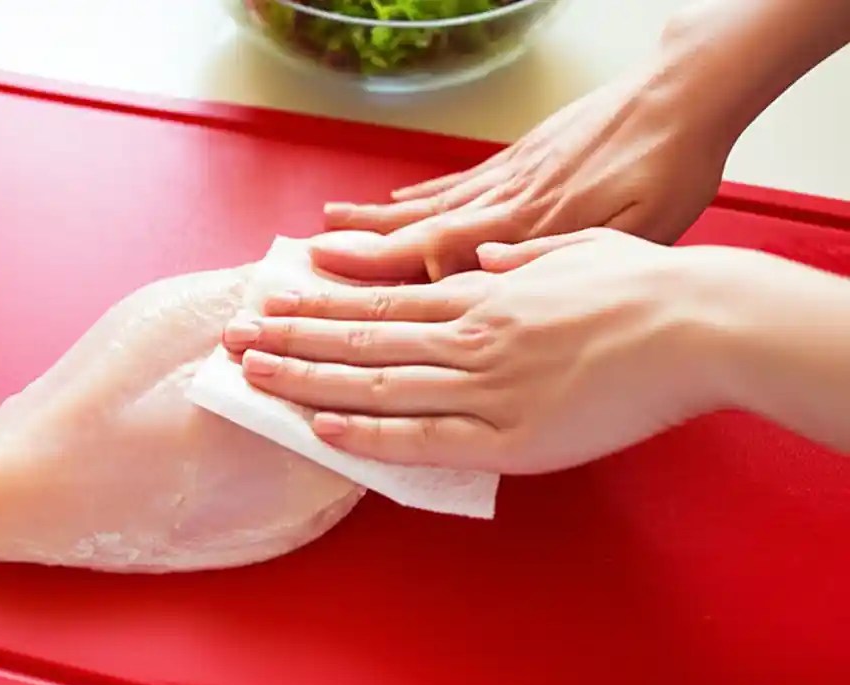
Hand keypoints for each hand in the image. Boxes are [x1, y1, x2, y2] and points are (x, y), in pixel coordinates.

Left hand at [221, 230, 722, 473]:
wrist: (696, 326)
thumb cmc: (642, 287)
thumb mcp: (571, 252)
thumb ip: (518, 259)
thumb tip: (481, 258)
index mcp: (482, 297)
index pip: (382, 303)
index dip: (322, 305)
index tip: (275, 302)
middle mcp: (468, 338)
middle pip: (362, 338)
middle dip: (292, 339)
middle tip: (234, 338)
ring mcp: (484, 388)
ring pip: (377, 383)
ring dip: (308, 379)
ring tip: (254, 374)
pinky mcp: (509, 436)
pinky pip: (423, 438)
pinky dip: (369, 435)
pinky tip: (320, 428)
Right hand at [318, 70, 731, 281]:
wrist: (682, 98)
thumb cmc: (670, 171)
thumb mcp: (637, 234)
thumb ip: (563, 262)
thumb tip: (495, 280)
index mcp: (528, 226)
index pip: (437, 253)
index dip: (381, 271)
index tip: (333, 284)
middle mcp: (503, 201)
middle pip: (415, 230)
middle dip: (356, 252)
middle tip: (305, 264)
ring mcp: (505, 177)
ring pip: (426, 205)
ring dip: (373, 222)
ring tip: (327, 230)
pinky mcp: (517, 158)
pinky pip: (454, 182)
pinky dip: (417, 195)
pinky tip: (394, 200)